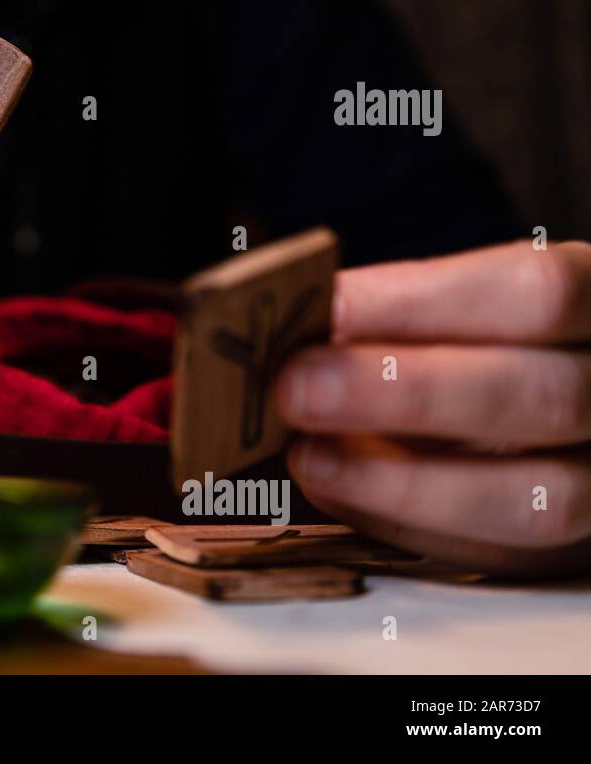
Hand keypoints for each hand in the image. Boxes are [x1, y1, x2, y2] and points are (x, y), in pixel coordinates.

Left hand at [277, 240, 590, 576]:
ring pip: (535, 499)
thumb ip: (389, 316)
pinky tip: (336, 494)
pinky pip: (500, 557)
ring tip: (307, 457)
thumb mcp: (454, 307)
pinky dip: (408, 527)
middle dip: (403, 393)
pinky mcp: (570, 554)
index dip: (423, 301)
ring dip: (402, 482)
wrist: (531, 404)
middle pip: (536, 396)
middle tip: (295, 389)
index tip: (322, 308)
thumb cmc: (470, 341)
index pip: (537, 291)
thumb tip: (287, 334)